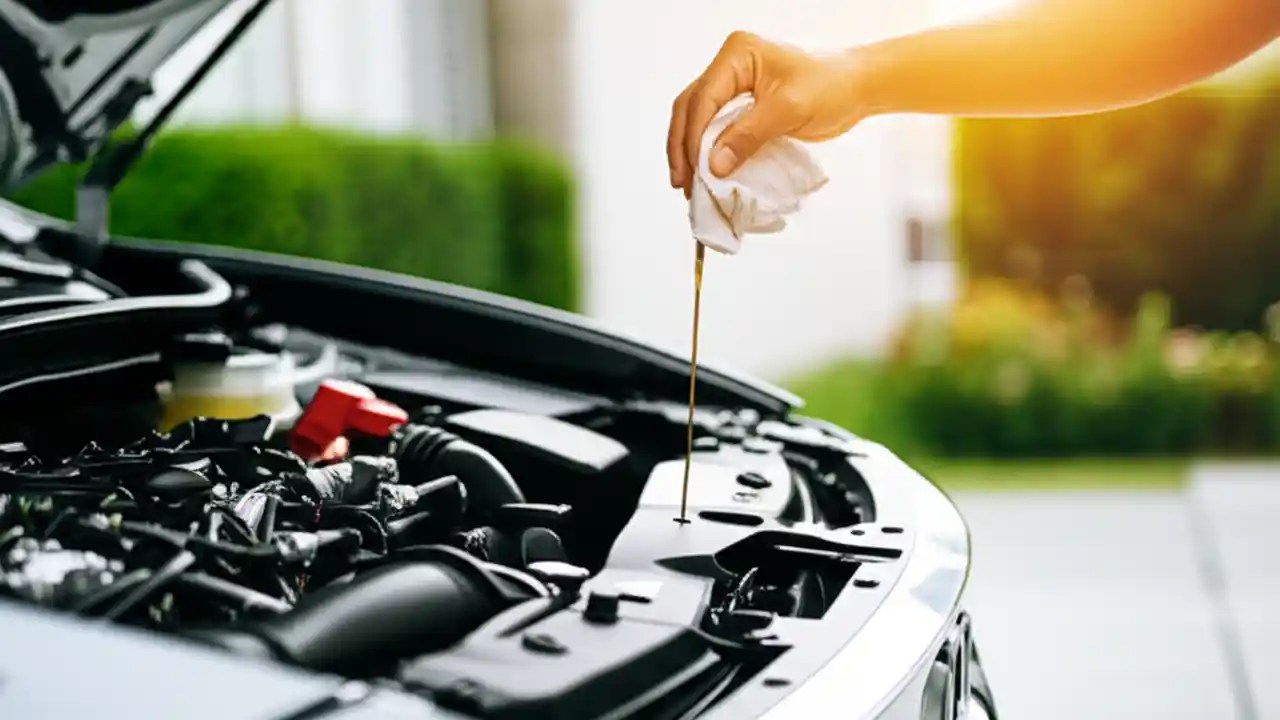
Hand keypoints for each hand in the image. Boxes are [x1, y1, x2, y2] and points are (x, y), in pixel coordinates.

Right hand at [667, 32, 866, 194]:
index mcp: (737, 55)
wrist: (856, 88)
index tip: (696, 170)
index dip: (694, 137)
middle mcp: (729, 66)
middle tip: (682, 182)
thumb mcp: (787, 110)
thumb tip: (714, 166)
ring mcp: (733, 85)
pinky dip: (707, 151)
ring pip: (696, 119)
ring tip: (687, 184)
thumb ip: (747, 136)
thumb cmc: (830, 87)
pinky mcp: (741, 105)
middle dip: (683, 146)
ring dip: (690, 151)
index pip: (703, 98)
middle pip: (690, 107)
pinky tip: (704, 173)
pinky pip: (715, 128)